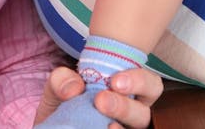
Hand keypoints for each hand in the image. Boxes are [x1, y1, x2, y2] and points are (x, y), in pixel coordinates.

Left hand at [34, 65, 162, 127]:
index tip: (116, 80)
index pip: (150, 84)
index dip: (140, 81)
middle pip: (145, 113)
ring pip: (139, 128)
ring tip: (103, 121)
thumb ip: (63, 79)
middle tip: (101, 100)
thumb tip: (75, 87)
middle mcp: (131, 114)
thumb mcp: (58, 86)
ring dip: (121, 117)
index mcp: (127, 92)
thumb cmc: (62, 103)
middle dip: (126, 105)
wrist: (53, 124)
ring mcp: (123, 128)